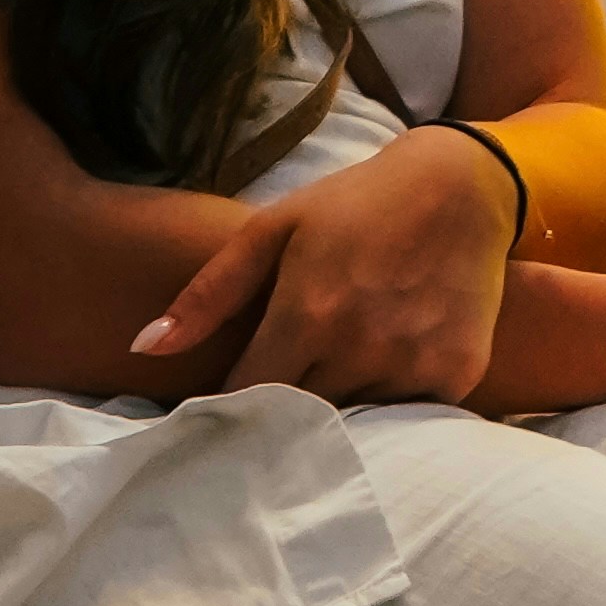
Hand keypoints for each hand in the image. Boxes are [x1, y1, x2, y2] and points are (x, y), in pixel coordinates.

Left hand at [129, 124, 522, 406]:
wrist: (461, 188)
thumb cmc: (355, 204)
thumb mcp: (273, 230)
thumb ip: (207, 294)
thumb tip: (144, 347)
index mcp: (306, 315)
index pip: (250, 398)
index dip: (235, 403)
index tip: (232, 399)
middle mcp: (360, 348)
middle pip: (300, 417)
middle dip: (285, 407)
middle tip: (285, 384)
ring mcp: (412, 365)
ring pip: (354, 418)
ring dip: (340, 402)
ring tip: (340, 365)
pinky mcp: (455, 375)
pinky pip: (406, 413)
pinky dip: (391, 398)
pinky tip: (388, 360)